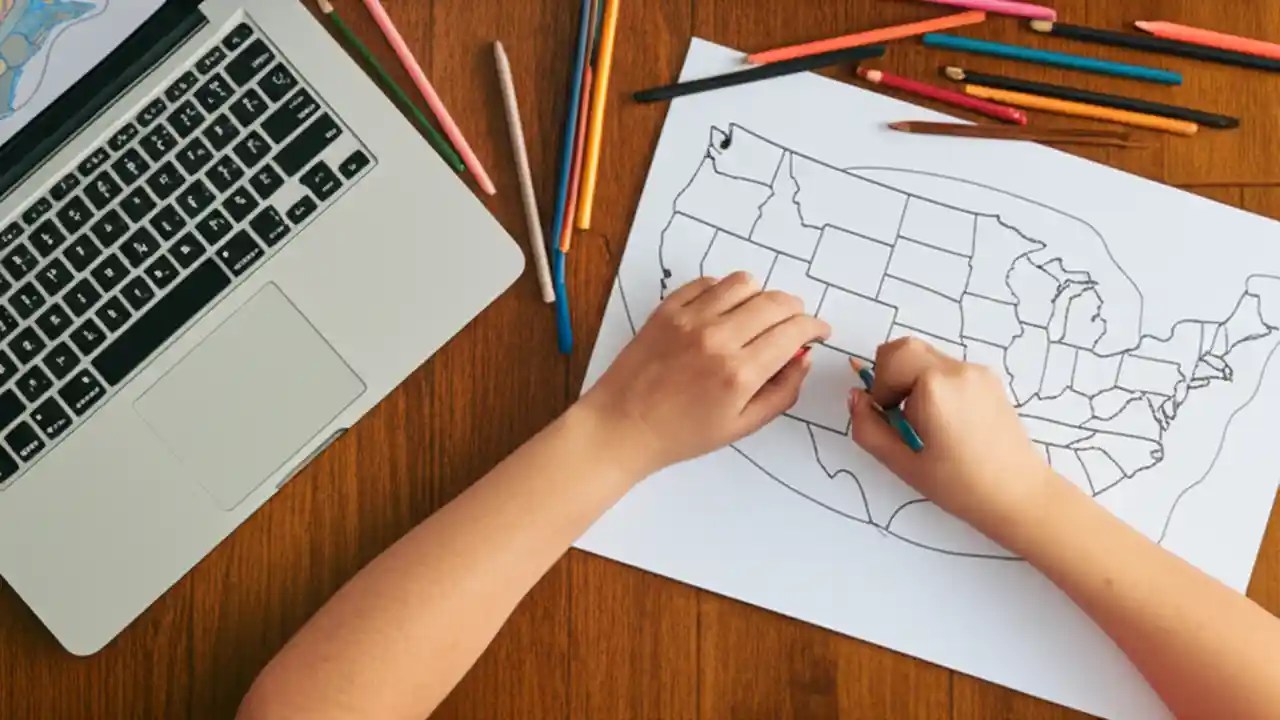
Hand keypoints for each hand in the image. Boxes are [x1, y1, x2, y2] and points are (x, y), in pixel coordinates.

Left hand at [581, 273, 830, 475]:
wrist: (623, 426)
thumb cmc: (683, 434)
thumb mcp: (743, 425)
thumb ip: (782, 391)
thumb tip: (803, 357)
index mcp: (740, 372)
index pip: (794, 330)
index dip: (815, 327)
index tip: (818, 332)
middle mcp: (718, 338)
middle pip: (776, 301)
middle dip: (795, 310)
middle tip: (794, 325)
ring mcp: (690, 319)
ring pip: (745, 283)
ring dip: (761, 297)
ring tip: (756, 317)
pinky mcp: (667, 309)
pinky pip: (709, 283)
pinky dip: (724, 292)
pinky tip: (723, 313)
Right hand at [848, 338, 1071, 548]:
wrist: (1019, 495)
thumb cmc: (960, 486)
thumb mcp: (903, 464)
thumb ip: (869, 429)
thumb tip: (856, 398)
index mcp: (936, 387)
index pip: (890, 360)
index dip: (879, 387)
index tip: (888, 417)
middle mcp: (958, 369)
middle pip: (907, 348)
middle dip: (891, 374)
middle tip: (896, 411)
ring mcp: (978, 372)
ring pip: (927, 358)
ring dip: (913, 379)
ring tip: (923, 421)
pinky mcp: (990, 381)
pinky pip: (948, 369)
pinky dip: (934, 384)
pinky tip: (945, 421)